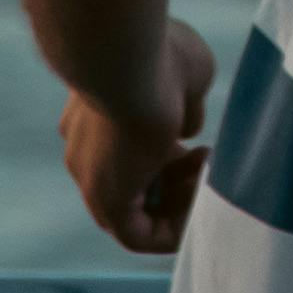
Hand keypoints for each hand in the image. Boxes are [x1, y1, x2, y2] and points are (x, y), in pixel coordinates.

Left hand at [60, 19, 213, 257]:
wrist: (126, 59)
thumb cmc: (158, 57)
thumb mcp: (184, 79)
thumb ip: (185, 107)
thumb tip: (184, 130)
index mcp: (95, 117)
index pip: (128, 152)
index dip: (170, 156)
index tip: (196, 143)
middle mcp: (84, 149)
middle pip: (132, 183)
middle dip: (175, 179)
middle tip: (205, 159)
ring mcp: (90, 175)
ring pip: (134, 210)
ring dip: (177, 203)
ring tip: (207, 175)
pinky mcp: (105, 200)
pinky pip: (137, 235)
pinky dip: (170, 231)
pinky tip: (200, 205)